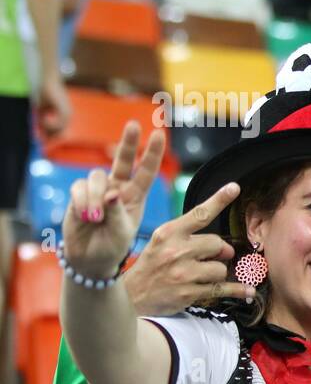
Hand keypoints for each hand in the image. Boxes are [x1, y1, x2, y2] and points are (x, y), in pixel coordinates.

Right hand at [37, 74, 70, 137]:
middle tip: (41, 140)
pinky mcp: (64, 110)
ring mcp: (67, 113)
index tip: (43, 143)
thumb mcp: (42, 111)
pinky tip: (44, 118)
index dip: (51, 137)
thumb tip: (40, 135)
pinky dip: (50, 124)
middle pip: (60, 132)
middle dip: (50, 137)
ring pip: (60, 129)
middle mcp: (68, 116)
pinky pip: (59, 123)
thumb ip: (42, 122)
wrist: (48, 82)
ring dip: (48, 128)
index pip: (60, 131)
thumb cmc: (45, 95)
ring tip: (41, 121)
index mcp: (65, 116)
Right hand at [62, 121, 163, 278]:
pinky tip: (86, 216)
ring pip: (97, 176)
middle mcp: (118, 188)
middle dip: (129, 142)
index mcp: (136, 196)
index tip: (159, 134)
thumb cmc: (112, 246)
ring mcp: (98, 190)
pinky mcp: (79, 194)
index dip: (153, 153)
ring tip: (96, 218)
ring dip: (96, 196)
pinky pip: (79, 187)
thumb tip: (111, 193)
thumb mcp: (121, 232)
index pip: (147, 172)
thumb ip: (117, 213)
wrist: (90, 258)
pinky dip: (82, 200)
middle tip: (134, 125)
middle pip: (123, 160)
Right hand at [122, 175, 251, 316]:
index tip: (234, 188)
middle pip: (217, 244)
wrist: (130, 296)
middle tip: (209, 257)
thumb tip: (225, 246)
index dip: (219, 200)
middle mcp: (176, 251)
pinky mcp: (189, 293)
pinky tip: (247, 290)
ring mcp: (183, 273)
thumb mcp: (161, 242)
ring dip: (217, 272)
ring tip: (202, 275)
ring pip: (221, 268)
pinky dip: (238, 290)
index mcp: (168, 232)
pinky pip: (222, 288)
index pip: (199, 214)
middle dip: (218, 251)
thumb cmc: (151, 265)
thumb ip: (190, 237)